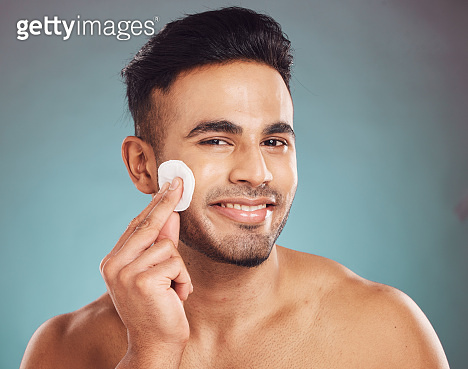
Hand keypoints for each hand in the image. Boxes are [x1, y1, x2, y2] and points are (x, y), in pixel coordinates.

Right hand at [100, 178, 191, 363]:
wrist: (155, 346)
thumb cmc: (159, 308)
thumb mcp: (158, 272)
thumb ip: (161, 244)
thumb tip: (171, 215)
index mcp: (113, 261)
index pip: (136, 226)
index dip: (154, 204)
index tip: (168, 185)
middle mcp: (113, 264)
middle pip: (148, 225)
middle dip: (167, 203)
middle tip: (179, 181)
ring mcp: (124, 272)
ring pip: (167, 246)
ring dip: (179, 269)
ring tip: (174, 290)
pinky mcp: (141, 280)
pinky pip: (175, 263)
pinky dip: (183, 281)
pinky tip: (176, 298)